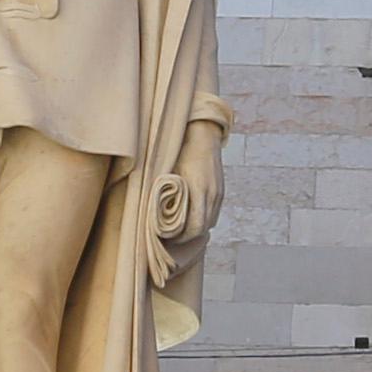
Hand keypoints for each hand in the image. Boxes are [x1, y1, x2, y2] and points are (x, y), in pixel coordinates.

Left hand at [149, 129, 224, 258]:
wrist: (202, 134)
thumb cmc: (180, 150)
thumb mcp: (167, 172)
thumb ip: (162, 193)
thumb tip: (151, 215)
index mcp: (199, 189)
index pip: (195, 227)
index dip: (181, 238)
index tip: (167, 237)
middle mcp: (212, 194)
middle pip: (203, 229)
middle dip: (187, 237)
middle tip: (170, 238)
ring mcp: (218, 193)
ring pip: (210, 223)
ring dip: (196, 229)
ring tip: (179, 229)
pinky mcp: (221, 191)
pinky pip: (213, 213)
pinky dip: (203, 219)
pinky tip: (190, 217)